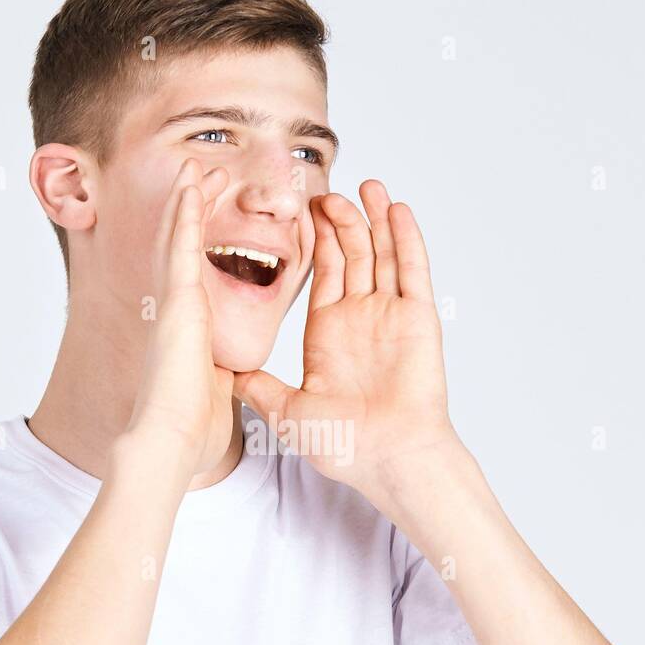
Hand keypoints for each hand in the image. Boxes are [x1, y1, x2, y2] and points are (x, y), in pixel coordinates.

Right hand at [127, 159, 234, 478]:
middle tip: (204, 178)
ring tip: (197, 166)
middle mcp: (175, 311)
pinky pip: (182, 246)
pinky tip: (193, 183)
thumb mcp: (213, 392)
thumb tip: (231, 380)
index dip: (201, 245)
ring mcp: (173, 303)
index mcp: (187, 331)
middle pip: (181, 248)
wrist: (172, 441)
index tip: (213, 222)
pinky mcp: (177, 301)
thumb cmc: (190, 430)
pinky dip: (186, 212)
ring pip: (177, 238)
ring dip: (187, 200)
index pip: (195, 277)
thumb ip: (219, 376)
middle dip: (191, 211)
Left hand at [233, 179, 461, 510]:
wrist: (387, 460)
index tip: (302, 210)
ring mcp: (392, 315)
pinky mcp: (418, 318)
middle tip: (325, 189)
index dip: (315, 241)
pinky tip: (397, 210)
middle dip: (341, 220)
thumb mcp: (287, 412)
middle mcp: (361, 318)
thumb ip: (259, 388)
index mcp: (329, 333)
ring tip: (364, 184)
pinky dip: (406, 239)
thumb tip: (225, 376)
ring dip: (374, 219)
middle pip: (353, 254)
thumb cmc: (344, 445)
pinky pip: (412, 270)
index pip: (323, 272)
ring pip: (383, 253)